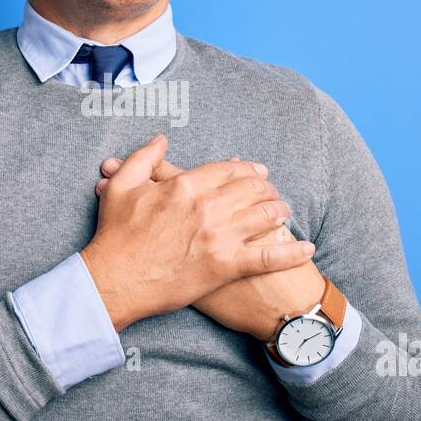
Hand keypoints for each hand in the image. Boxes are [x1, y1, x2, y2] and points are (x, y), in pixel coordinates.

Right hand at [80, 133, 314, 332]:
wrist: (113, 281)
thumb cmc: (115, 236)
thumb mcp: (122, 187)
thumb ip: (143, 158)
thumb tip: (161, 139)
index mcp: (186, 185)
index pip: (229, 169)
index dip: (247, 168)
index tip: (256, 171)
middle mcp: (208, 207)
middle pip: (252, 188)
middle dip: (267, 188)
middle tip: (273, 192)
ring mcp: (220, 237)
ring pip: (265, 215)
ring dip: (280, 211)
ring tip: (285, 212)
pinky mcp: (226, 266)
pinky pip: (269, 255)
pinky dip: (292, 251)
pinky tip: (307, 248)